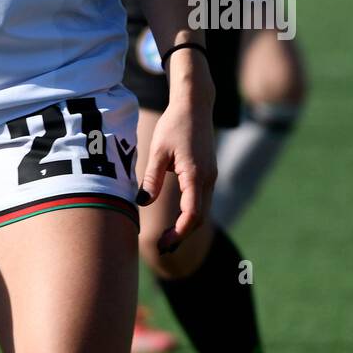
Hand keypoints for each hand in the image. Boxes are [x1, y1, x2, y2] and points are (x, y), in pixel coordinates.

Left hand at [135, 87, 216, 253]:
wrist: (194, 106)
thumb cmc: (174, 125)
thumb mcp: (159, 151)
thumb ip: (152, 178)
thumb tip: (142, 203)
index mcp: (196, 175)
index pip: (192, 214)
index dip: (179, 232)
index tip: (164, 243)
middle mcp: (208, 179)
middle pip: (199, 217)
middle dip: (182, 235)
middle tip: (162, 247)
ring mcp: (210, 176)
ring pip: (202, 210)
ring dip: (187, 226)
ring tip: (167, 238)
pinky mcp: (208, 173)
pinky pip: (202, 200)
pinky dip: (191, 214)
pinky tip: (177, 219)